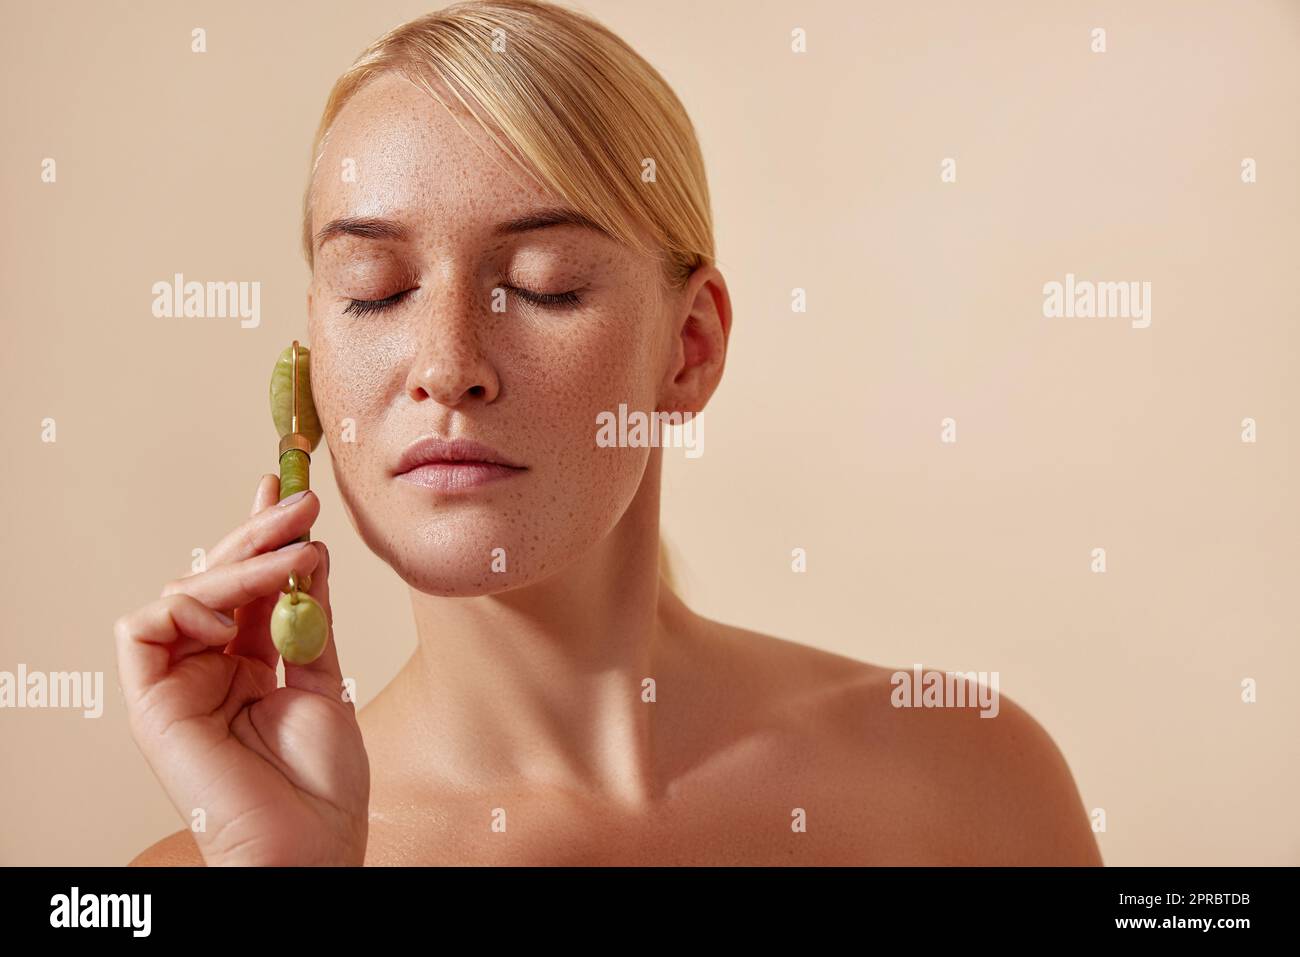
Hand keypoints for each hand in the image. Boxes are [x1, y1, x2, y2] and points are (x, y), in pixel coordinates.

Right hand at [114, 475, 369, 864]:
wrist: (310, 845)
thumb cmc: (322, 783)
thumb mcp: (325, 680)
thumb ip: (310, 619)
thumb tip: (311, 554)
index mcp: (249, 666)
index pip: (251, 587)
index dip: (265, 537)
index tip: (289, 489)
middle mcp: (209, 669)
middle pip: (219, 582)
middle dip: (259, 534)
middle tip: (301, 502)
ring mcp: (179, 684)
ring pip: (186, 594)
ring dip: (243, 565)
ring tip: (299, 552)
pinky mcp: (151, 702)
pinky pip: (147, 627)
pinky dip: (192, 605)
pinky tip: (243, 610)